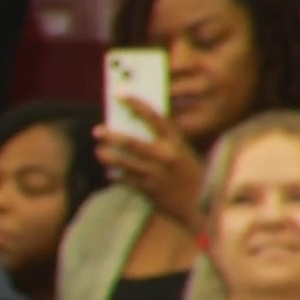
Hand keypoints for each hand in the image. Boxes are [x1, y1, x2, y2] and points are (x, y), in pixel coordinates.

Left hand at [94, 97, 203, 230]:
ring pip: (124, 163)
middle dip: (111, 136)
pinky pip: (126, 180)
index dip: (135, 104)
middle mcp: (166, 156)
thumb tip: (132, 129)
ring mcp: (156, 174)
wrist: (202, 204)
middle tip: (97, 130)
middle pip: (131, 142)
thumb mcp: (182, 152)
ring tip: (99, 152)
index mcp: (176, 142)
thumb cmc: (191, 174)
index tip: (119, 95)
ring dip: (108, 157)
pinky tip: (111, 172)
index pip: (154, 117)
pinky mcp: (149, 191)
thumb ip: (163, 141)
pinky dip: (117, 175)